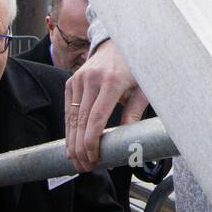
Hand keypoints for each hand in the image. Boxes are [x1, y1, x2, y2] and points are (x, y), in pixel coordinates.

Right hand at [64, 39, 149, 172]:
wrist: (118, 44)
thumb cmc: (136, 68)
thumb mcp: (143, 88)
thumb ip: (135, 112)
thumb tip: (128, 139)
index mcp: (112, 81)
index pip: (97, 117)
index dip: (92, 141)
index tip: (94, 158)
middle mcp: (92, 80)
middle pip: (81, 121)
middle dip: (81, 148)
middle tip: (84, 167)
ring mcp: (79, 79)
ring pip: (71, 117)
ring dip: (72, 142)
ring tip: (76, 161)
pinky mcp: (71, 81)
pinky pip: (68, 109)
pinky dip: (69, 129)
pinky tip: (71, 145)